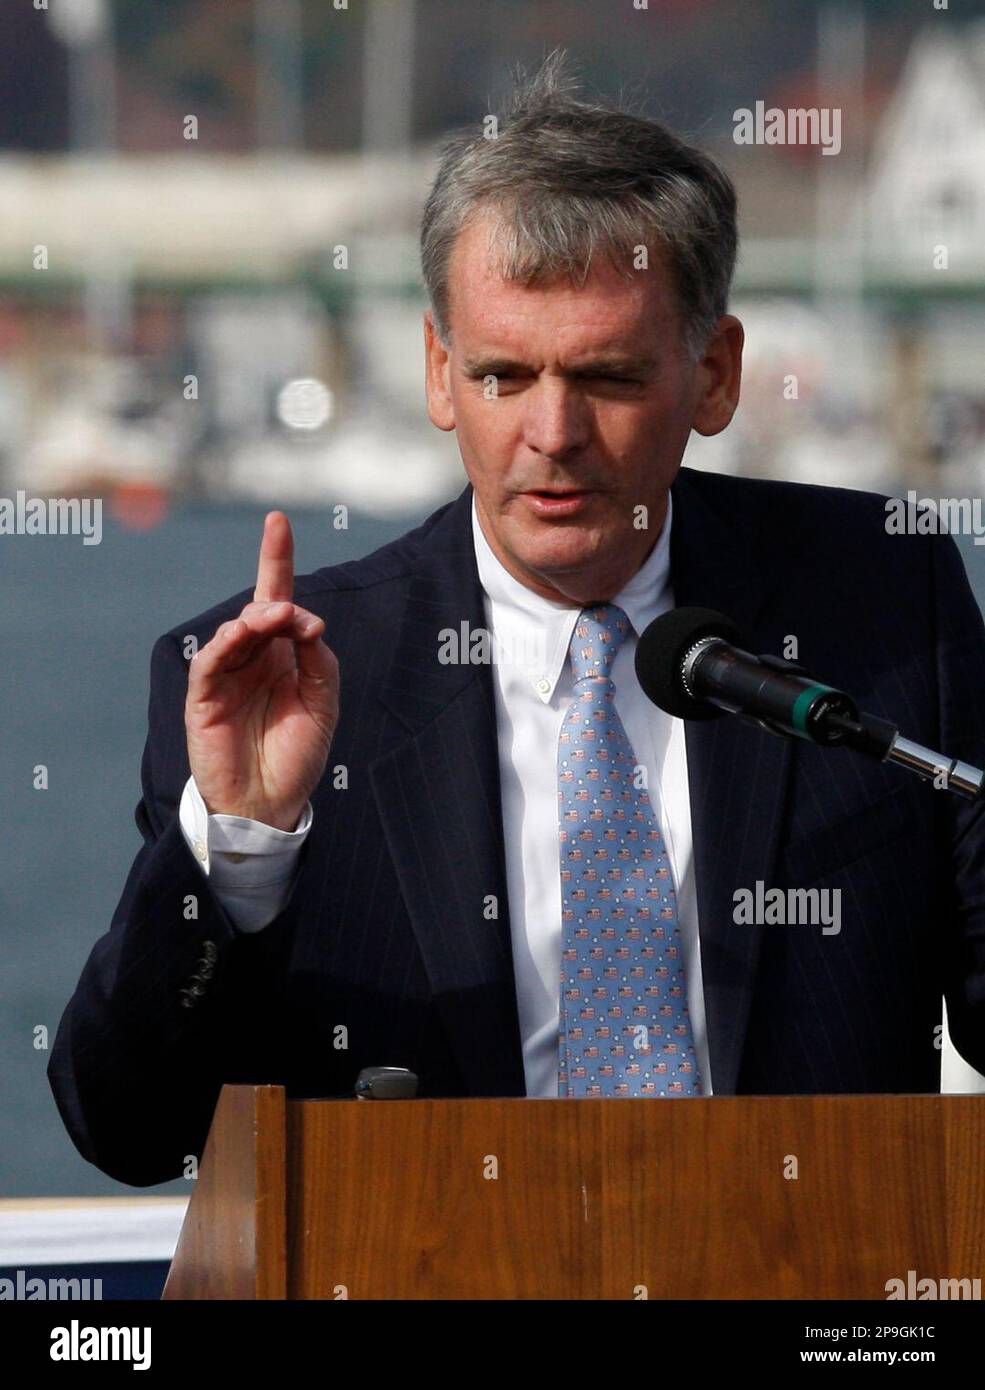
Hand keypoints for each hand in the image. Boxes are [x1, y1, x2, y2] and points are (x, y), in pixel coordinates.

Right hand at [185, 511, 338, 830]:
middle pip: (259, 609)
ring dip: (256, 618)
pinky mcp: (204, 698)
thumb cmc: (297, 754)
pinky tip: (240, 635)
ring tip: (276, 618)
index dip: (276, 560)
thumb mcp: (324, 703)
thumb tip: (306, 620)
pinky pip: (210, 661)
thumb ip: (319, 659)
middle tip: (293, 614)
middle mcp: (253, 658)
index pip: (277, 599)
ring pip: (235, 630)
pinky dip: (224, 643)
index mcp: (282, 655)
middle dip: (276, 600)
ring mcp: (227, 676)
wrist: (270, 804)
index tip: (278, 521)